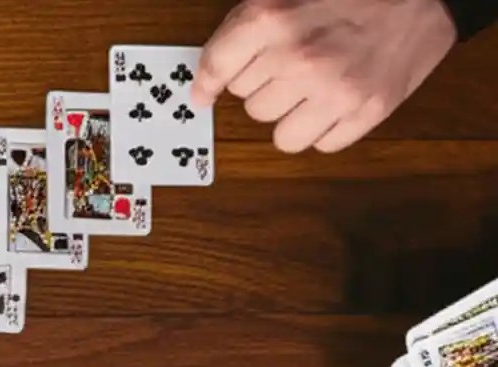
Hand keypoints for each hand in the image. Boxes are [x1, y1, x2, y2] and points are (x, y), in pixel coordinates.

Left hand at [190, 0, 456, 152]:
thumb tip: (203, 84)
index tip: (204, 95)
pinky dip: (324, 128)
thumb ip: (243, 31)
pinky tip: (337, 100)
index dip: (208, 84)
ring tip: (313, 86)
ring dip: (290, 115)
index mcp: (270, 18)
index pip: (217, 69)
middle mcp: (298, 57)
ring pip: (279, 134)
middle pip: (249, 103)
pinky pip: (320, 144)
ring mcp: (334, 88)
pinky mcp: (367, 110)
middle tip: (292, 65)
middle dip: (264, 87)